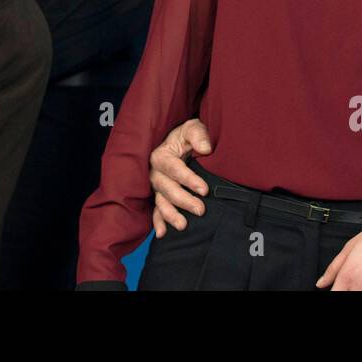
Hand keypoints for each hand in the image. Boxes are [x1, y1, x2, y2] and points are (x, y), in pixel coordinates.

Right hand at [149, 118, 211, 236]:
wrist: (180, 143)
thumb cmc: (187, 136)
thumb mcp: (192, 128)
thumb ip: (198, 135)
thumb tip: (206, 148)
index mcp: (161, 155)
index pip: (174, 169)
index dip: (189, 179)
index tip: (204, 190)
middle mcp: (155, 173)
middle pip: (167, 189)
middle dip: (183, 200)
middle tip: (200, 210)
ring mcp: (156, 187)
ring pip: (161, 202)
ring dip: (170, 215)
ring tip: (183, 225)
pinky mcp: (159, 196)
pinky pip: (155, 211)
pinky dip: (158, 222)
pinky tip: (162, 234)